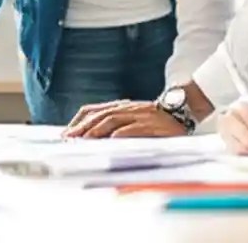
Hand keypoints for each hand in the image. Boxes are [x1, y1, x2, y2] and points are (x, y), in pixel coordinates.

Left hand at [63, 100, 185, 138]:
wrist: (182, 109)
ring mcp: (139, 116)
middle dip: (82, 128)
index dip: (77, 121)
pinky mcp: (151, 125)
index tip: (65, 134)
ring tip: (84, 141)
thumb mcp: (131, 117)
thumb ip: (114, 124)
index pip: (92, 110)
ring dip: (96, 131)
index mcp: (120, 107)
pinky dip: (120, 134)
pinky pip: (133, 128)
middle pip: (99, 116)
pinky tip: (110, 141)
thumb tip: (90, 136)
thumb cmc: (154, 119)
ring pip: (112, 120)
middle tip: (70, 140)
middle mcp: (127, 109)